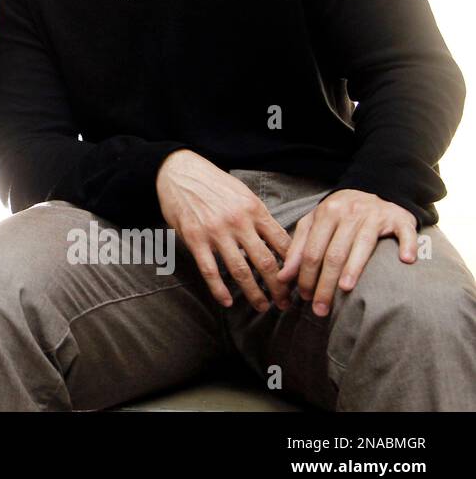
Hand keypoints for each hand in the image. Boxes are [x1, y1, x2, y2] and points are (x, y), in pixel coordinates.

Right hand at [156, 150, 292, 311]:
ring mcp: (215, 231)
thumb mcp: (243, 193)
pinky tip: (227, 302)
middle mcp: (238, 222)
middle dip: (279, 287)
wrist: (178, 171)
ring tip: (263, 307)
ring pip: (240, 270)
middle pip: (266, 262)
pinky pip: (210, 270)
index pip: (283, 243)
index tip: (299, 281)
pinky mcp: (195, 239)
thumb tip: (278, 242)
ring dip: (254, 293)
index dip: (294, 265)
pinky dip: (219, 289)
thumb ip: (259, 217)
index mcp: (254, 209)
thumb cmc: (213, 183)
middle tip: (286, 303)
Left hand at [276, 188, 417, 317]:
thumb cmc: (339, 214)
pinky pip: (404, 233)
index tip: (304, 297)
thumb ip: (298, 248)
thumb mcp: (314, 224)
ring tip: (345, 290)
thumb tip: (283, 277)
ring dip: (354, 268)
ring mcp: (375, 215)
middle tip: (321, 308)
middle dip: (325, 283)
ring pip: (363, 245)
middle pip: (334, 252)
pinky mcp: (400, 218)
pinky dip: (406, 245)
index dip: (305, 275)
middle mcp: (349, 212)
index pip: (312, 250)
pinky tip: (405, 261)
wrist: (374, 188)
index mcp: (325, 213)